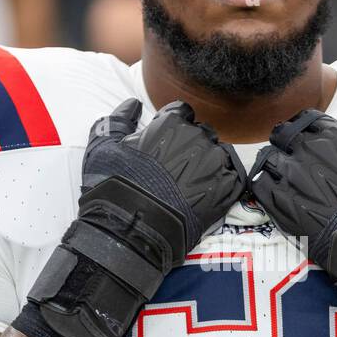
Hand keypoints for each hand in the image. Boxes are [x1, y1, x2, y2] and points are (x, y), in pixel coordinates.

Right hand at [15, 99, 246, 336]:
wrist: (132, 232)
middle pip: (202, 134)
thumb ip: (118, 119)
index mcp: (171, 124)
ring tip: (191, 187)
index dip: (173, 129)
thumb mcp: (103, 148)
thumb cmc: (114, 189)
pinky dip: (222, 184)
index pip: (180, 114)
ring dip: (209, 165)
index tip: (166, 146)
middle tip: (176, 172)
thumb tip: (133, 104)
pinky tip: (206, 196)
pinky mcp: (228, 190)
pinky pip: (233, 178)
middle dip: (191, 147)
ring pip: (219, 155)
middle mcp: (198, 138)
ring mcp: (216, 164)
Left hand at [249, 102, 336, 336]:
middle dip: (286, 144)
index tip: (310, 142)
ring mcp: (290, 178)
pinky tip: (274, 196)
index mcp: (333, 136)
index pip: (306, 119)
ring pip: (268, 160)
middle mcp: (307, 151)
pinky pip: (259, 187)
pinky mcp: (280, 206)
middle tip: (295, 161)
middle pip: (282, 136)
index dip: (306, 130)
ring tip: (284, 180)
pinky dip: (263, 188)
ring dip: (274, 166)